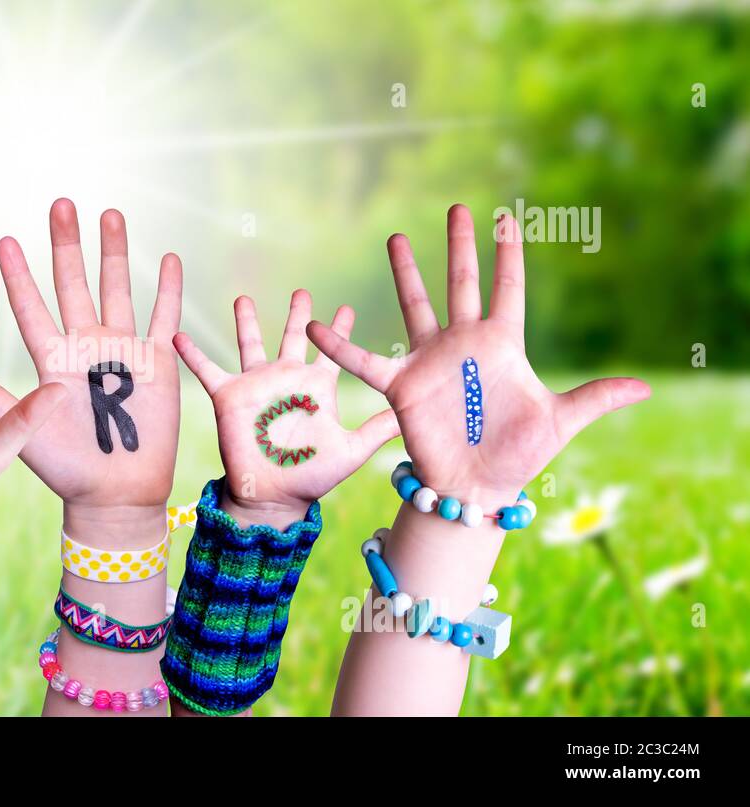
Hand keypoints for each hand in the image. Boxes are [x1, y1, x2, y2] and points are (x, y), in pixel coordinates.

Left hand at [0, 199, 182, 520]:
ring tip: (108, 213)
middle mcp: (84, 346)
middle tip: (59, 203)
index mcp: (51, 359)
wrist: (114, 495)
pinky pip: (163, 318)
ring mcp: (120, 350)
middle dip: (67, 245)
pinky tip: (169, 258)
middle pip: (74, 284)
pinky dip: (168, 290)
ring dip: (114, 252)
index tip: (2, 242)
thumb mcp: (22, 437)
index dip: (17, 277)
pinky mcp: (156, 362)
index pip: (30, 308)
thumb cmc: (66, 470)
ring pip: (117, 289)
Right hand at [175, 291, 399, 518]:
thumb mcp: (352, 450)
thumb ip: (378, 429)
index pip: (331, 350)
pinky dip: (194, 353)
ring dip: (247, 321)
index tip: (345, 306)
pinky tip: (178, 335)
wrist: (273, 496)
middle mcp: (286, 380)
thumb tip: (414, 413)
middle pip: (291, 337)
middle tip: (301, 291)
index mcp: (316, 388)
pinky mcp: (229, 397)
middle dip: (296, 314)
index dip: (338, 328)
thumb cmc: (313, 476)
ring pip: (250, 343)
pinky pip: (208, 370)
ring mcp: (257, 386)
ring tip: (242, 298)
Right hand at [307, 204, 649, 510]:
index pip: (508, 288)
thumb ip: (596, 397)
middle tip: (457, 208)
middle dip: (460, 245)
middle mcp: (464, 344)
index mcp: (503, 345)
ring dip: (406, 272)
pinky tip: (318, 328)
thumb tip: (648, 386)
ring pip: (416, 305)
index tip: (508, 218)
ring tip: (397, 237)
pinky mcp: (402, 384)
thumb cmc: (518, 455)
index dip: (508, 253)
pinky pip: (365, 361)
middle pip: (461, 282)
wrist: (476, 487)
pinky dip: (342, 347)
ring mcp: (430, 361)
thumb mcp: (561, 421)